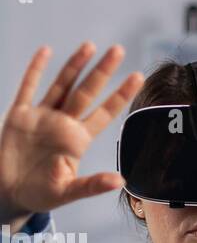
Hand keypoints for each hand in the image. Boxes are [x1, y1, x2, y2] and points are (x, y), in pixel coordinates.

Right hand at [0, 42, 142, 218]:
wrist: (9, 193)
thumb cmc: (40, 195)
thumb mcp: (68, 192)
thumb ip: (92, 185)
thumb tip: (120, 181)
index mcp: (77, 140)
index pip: (104, 113)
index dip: (120, 96)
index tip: (138, 77)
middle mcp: (63, 124)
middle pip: (86, 92)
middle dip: (102, 72)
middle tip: (119, 50)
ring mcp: (42, 117)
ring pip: (62, 84)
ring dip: (75, 65)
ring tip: (90, 46)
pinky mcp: (19, 116)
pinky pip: (29, 88)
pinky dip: (36, 69)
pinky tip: (46, 51)